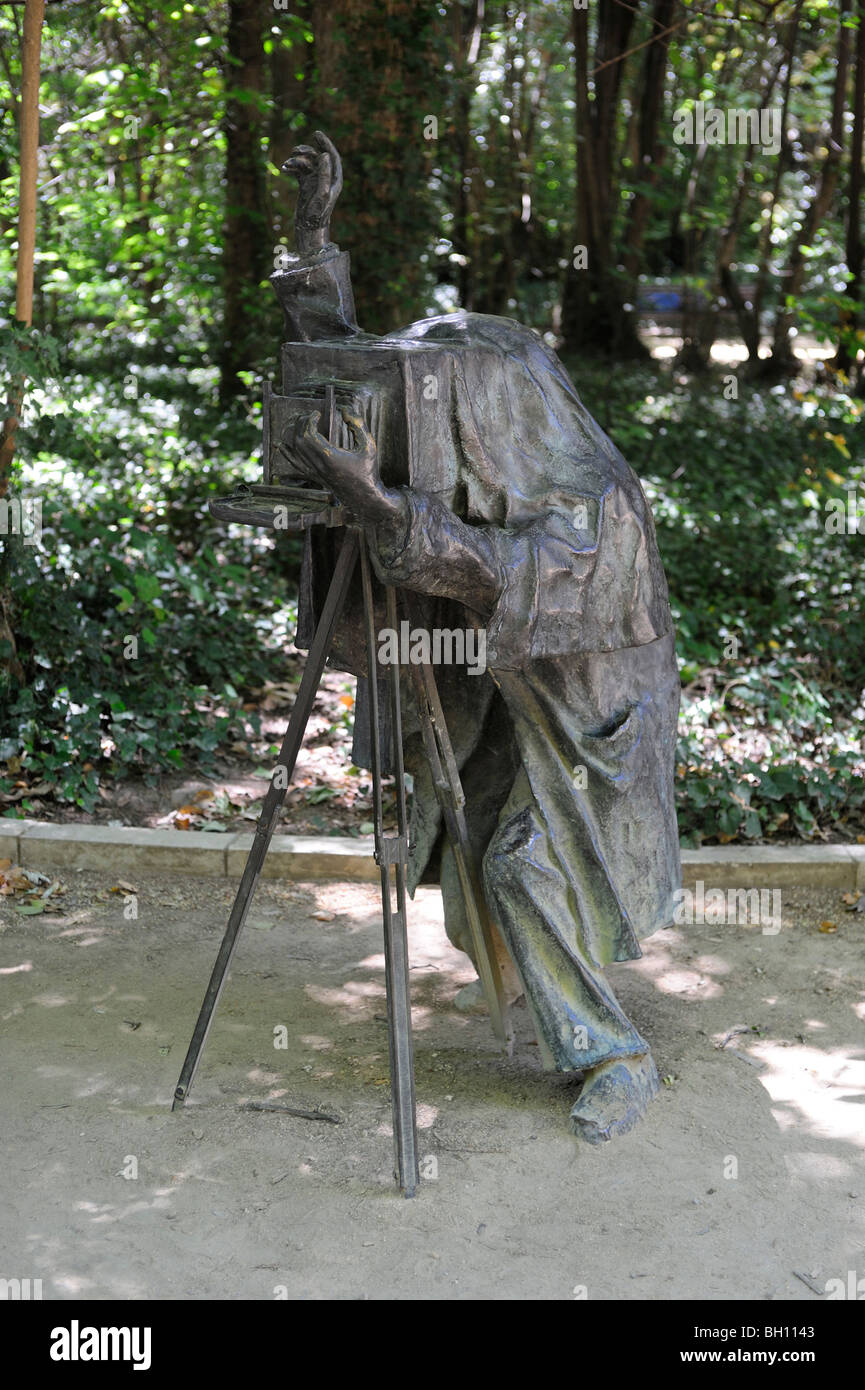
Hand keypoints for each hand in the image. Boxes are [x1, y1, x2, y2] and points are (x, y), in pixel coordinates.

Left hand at [275, 409, 403, 524]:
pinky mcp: (315, 477)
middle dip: (302, 424)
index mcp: (329, 457)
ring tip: (301, 423)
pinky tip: (281, 446)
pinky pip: (296, 465)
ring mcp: (315, 473)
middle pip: (299, 440)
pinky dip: (287, 454)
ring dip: (295, 434)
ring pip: (295, 451)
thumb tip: (346, 409)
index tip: (317, 414)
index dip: (310, 420)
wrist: (365, 498)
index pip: (309, 434)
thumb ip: (358, 426)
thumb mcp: (368, 446)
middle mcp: (318, 466)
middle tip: (311, 416)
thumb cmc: (368, 472)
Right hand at [282, 130, 342, 254]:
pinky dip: (291, 168)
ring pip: (306, 163)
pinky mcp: (305, 185)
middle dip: (306, 152)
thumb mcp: (321, 193)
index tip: (316, 133)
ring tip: (287, 163)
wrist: (308, 228)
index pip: (332, 156)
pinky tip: (283, 169)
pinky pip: (298, 170)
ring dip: (296, 160)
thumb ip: (324, 174)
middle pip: (317, 157)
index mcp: (334, 179)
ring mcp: (315, 181)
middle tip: (295, 150)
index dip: (326, 143)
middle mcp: (326, 178)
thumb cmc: (317, 214)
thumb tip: (325, 154)